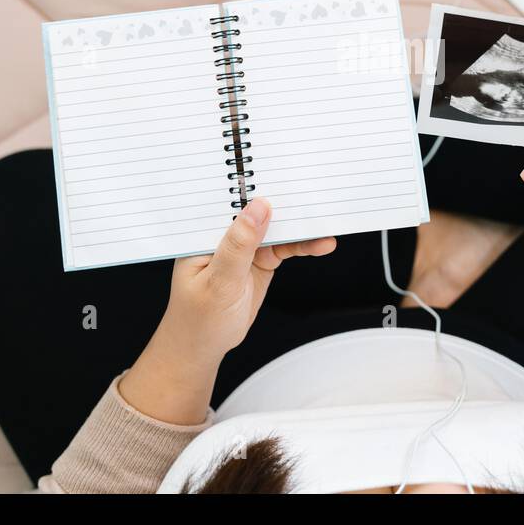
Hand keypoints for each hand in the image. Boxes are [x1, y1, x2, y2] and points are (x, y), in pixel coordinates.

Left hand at [119, 198, 335, 422]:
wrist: (202, 348)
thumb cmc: (198, 318)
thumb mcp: (219, 282)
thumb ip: (239, 245)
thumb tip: (257, 208)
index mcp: (204, 232)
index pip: (229, 201)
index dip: (253, 184)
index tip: (279, 176)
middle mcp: (224, 234)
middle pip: (257, 211)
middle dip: (283, 202)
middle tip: (313, 195)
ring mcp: (243, 247)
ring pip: (275, 229)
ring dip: (300, 227)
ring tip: (325, 227)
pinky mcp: (259, 260)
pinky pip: (284, 248)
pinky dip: (303, 246)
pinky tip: (321, 244)